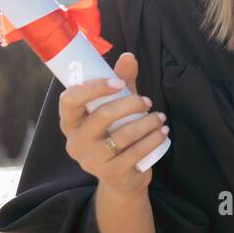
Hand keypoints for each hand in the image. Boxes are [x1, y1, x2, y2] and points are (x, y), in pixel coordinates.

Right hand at [57, 52, 167, 196]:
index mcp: (70, 122)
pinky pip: (135, 153)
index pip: (70, 100)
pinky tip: (163, 132)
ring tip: (160, 117)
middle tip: (148, 101)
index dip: (93, 87)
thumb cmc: (116, 132)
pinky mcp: (110, 174)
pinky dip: (153, 139)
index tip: (118, 82)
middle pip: (103, 115)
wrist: (122, 176)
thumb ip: (122, 81)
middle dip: (131, 104)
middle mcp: (75, 142)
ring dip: (148, 122)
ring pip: (123, 135)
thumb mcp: (117, 105)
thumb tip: (129, 56)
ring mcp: (91, 161)